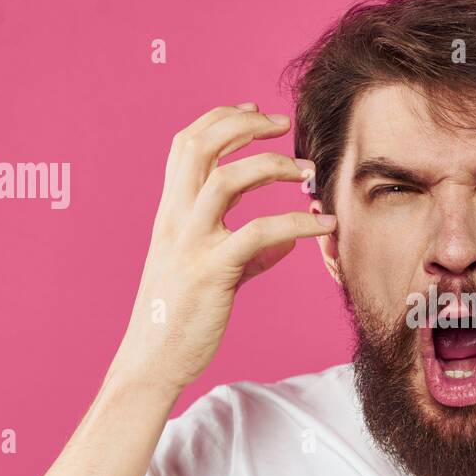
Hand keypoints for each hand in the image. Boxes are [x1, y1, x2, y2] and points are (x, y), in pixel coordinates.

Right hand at [111, 102, 333, 392]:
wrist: (152, 363)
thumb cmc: (180, 321)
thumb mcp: (211, 277)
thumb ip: (246, 254)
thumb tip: (284, 243)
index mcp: (169, 215)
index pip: (185, 146)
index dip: (219, 120)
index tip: (253, 112)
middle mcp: (174, 220)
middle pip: (200, 146)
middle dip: (243, 124)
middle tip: (281, 123)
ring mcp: (190, 243)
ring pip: (227, 178)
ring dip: (273, 165)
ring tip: (307, 171)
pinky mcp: (212, 272)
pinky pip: (260, 233)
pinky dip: (298, 223)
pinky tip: (324, 226)